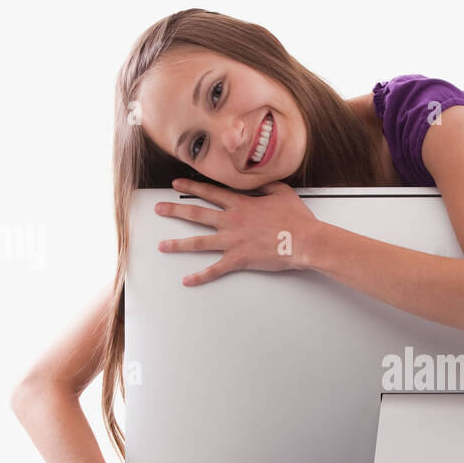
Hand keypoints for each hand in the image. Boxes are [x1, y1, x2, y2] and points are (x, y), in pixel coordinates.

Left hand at [156, 177, 320, 284]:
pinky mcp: (239, 259)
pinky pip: (215, 270)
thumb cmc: (297, 220)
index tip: (177, 184)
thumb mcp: (283, 193)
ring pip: (199, 242)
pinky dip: (200, 276)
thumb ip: (267, 186)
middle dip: (174, 211)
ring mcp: (233, 241)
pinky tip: (188, 280)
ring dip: (178, 244)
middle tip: (159, 209)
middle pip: (196, 214)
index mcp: (242, 205)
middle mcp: (232, 221)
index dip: (192, 187)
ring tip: (162, 245)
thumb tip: (259, 182)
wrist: (304, 240)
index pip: (210, 193)